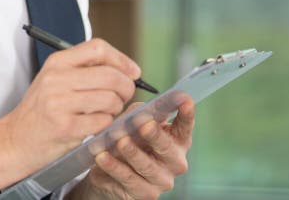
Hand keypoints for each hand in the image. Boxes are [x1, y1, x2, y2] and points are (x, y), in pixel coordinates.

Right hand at [0, 38, 140, 172]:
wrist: (15, 140)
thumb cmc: (40, 111)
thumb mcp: (55, 80)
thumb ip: (84, 70)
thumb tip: (127, 69)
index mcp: (56, 63)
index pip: (98, 48)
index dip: (121, 59)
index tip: (132, 72)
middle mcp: (56, 79)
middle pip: (110, 75)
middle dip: (126, 87)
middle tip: (124, 97)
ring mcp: (59, 103)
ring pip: (110, 99)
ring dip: (116, 109)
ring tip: (105, 113)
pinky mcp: (65, 127)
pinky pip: (103, 121)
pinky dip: (105, 125)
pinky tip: (94, 126)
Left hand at [77, 97, 195, 199]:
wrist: (110, 173)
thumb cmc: (128, 142)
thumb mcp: (132, 126)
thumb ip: (138, 115)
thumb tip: (141, 109)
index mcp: (176, 141)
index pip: (184, 127)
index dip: (186, 114)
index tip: (185, 99)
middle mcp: (174, 162)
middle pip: (167, 148)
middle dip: (155, 135)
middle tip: (145, 124)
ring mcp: (161, 180)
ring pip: (146, 166)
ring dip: (132, 152)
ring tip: (120, 140)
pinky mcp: (145, 194)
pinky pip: (128, 179)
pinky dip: (114, 166)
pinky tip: (102, 156)